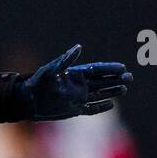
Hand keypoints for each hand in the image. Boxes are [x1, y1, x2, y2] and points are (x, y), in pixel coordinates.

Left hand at [17, 45, 131, 119]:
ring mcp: (77, 98)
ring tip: (125, 88)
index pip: (96, 70)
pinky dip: (100, 107)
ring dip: (112, 91)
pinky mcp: (74, 110)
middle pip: (101, 81)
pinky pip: (91, 109)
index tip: (122, 67)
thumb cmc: (36, 83)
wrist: (27, 101)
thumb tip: (78, 47)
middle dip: (115, 79)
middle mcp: (78, 85)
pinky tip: (111, 104)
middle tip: (130, 77)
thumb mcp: (49, 70)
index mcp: (74, 74)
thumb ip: (64, 61)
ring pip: (99, 94)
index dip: (109, 68)